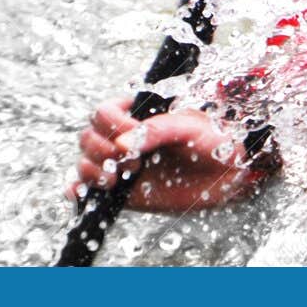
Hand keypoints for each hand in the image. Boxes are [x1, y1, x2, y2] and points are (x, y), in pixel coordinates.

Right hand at [68, 97, 268, 213]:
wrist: (229, 172)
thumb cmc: (213, 139)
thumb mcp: (189, 128)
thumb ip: (158, 131)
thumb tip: (123, 145)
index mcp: (138, 113)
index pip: (104, 112)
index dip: (113, 126)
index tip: (134, 138)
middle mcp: (124, 137)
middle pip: (88, 137)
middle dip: (101, 150)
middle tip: (132, 162)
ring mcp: (120, 163)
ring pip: (85, 162)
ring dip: (92, 170)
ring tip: (120, 178)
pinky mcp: (121, 190)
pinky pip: (86, 189)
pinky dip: (77, 191)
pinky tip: (81, 194)